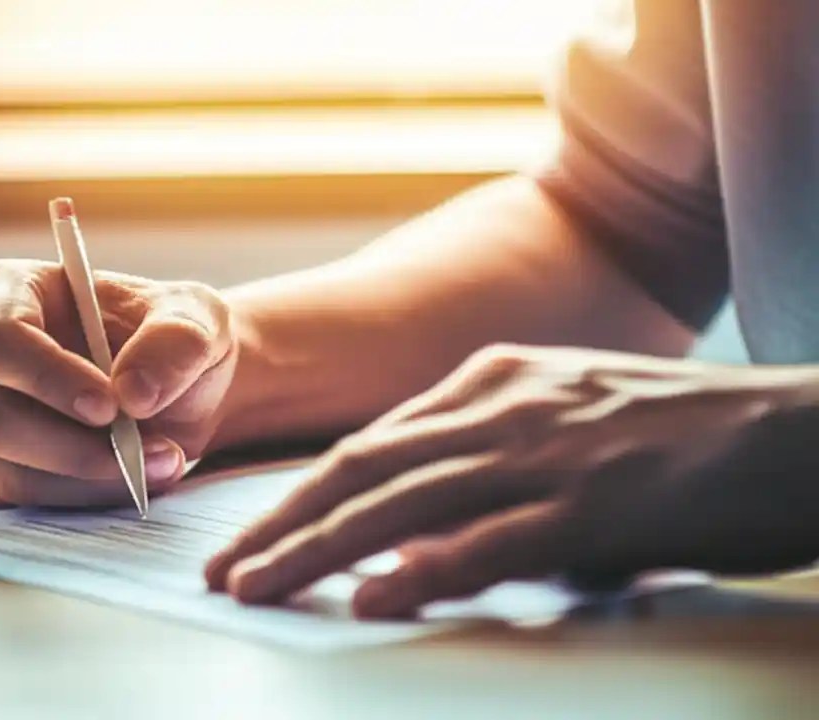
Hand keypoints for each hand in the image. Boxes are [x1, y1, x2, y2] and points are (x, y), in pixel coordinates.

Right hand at [0, 259, 237, 506]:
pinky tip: (133, 481)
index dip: (48, 379)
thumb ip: (174, 344)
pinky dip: (80, 497)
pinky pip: (16, 497)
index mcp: (6, 291)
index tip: (109, 408)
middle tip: (154, 452)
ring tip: (161, 464)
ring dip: (86, 480)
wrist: (179, 389)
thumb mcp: (197, 320)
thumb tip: (133, 393)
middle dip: (75, 448)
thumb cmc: (172, 339)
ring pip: (1, 466)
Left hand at [205, 343, 818, 616]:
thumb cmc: (688, 433)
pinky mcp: (592, 509)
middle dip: (282, 522)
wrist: (796, 430)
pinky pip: (488, 542)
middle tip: (224, 570)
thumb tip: (441, 528)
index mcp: (494, 381)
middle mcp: (503, 409)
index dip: (302, 492)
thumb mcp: (574, 417)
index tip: (255, 531)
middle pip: (362, 469)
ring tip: (256, 587)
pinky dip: (422, 572)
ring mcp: (543, 456)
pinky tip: (370, 600)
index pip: (372, 443)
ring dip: (317, 549)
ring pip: (401, 504)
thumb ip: (502, 455)